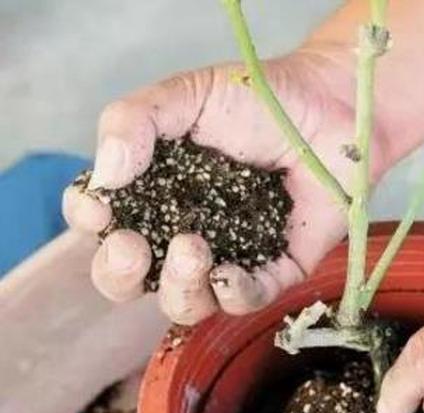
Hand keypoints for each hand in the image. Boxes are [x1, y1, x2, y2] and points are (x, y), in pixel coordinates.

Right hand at [63, 54, 386, 323]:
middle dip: (120, 273)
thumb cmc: (258, 97)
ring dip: (178, 288)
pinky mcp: (275, 270)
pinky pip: (246, 300)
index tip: (99, 207)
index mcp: (153, 193)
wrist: (330, 106)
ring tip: (192, 248)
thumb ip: (134, 122)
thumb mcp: (186, 95)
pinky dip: (233, 293)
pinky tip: (229, 273)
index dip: (90, 222)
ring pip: (185, 303)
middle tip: (133, 247)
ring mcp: (229, 256)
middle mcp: (183, 232)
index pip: (101, 222)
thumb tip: (105, 176)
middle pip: (130, 280)